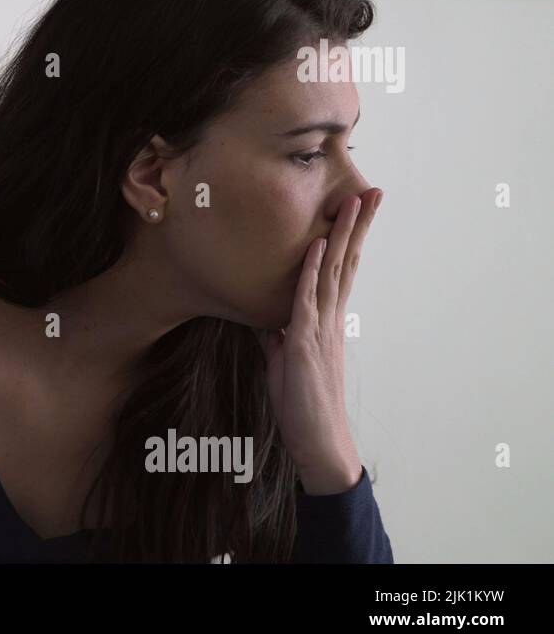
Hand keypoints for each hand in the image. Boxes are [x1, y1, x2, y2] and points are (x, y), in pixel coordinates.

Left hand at [258, 187, 382, 494]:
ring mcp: (320, 329)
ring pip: (332, 274)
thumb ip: (274, 333)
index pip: (339, 270)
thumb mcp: (281, 359)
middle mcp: (329, 319)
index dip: (348, 238)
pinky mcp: (305, 345)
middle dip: (357, 226)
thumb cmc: (301, 404)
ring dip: (340, 236)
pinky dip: (310, 272)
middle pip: (345, 262)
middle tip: (372, 190)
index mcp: (325, 320)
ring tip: (352, 202)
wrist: (317, 442)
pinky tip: (315, 247)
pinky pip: (307, 301)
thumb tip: (262, 314)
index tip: (357, 208)